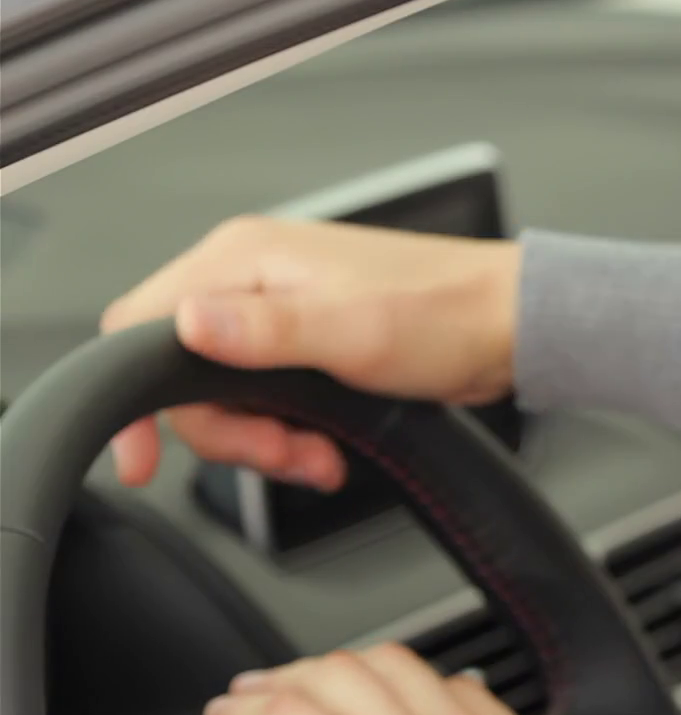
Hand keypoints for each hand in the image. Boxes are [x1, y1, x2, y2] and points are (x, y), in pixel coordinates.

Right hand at [100, 215, 521, 490]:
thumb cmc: (448, 315)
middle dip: (230, 431)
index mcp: (245, 257)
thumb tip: (186, 324)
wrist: (511, 327)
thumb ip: (262, 332)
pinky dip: (289, 433)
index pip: (139, 322)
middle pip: (181, 374)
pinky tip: (327, 449)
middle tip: (286, 453)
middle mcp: (253, 277)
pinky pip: (266, 398)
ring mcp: (279, 309)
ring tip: (318, 456)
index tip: (145, 457)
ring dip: (265, 439)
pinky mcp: (307, 341)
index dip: (136, 395)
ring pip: (224, 394)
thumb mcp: (351, 331)